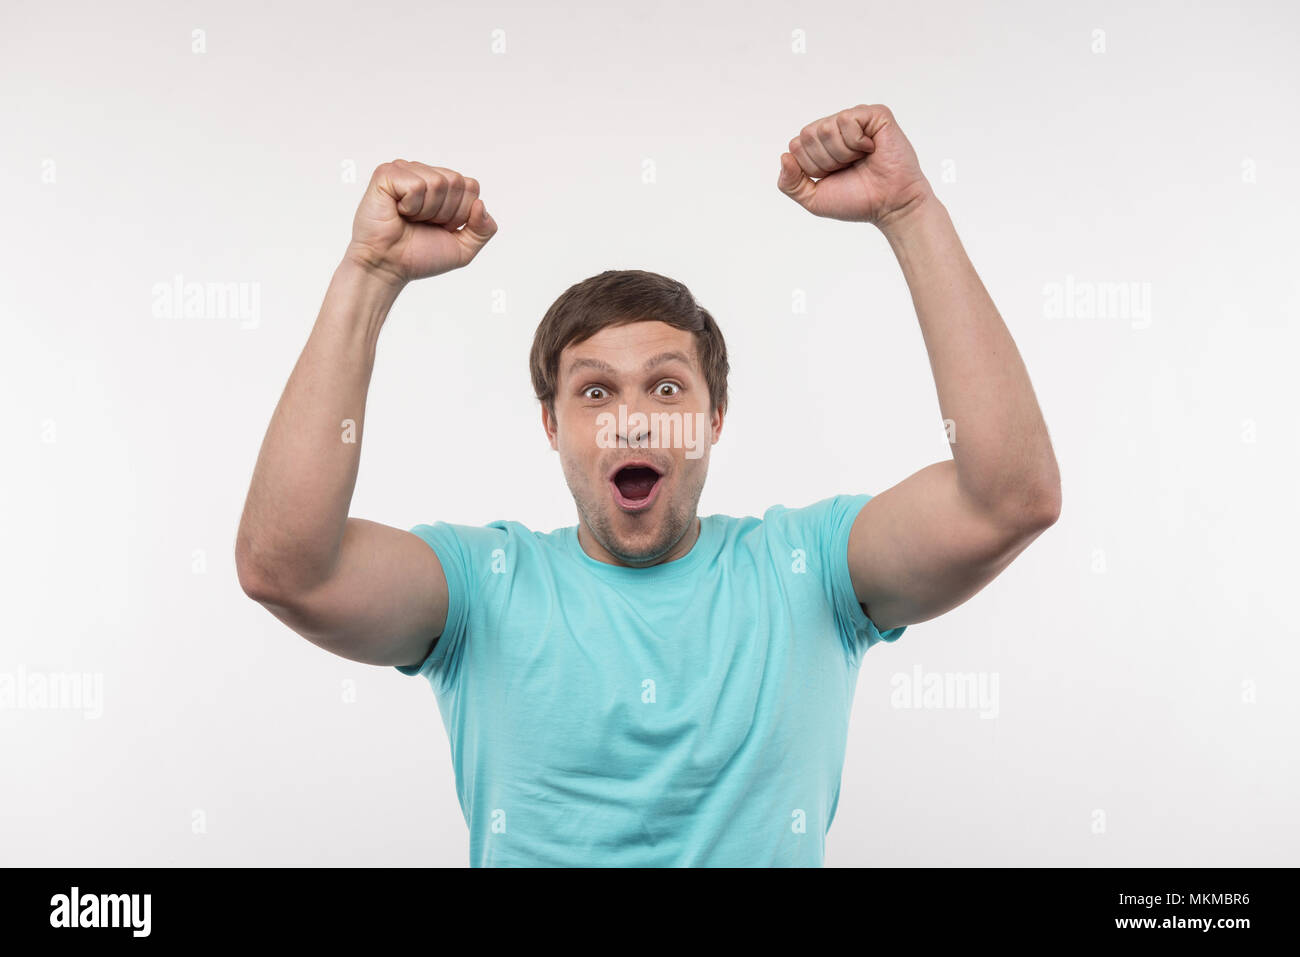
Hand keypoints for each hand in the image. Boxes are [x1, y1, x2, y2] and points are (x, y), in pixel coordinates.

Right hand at [344, 160, 497, 285]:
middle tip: (423, 223)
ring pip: (437, 182)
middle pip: (456, 182)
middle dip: (445, 212)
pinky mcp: (386, 174)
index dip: (460, 213)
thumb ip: (484, 230)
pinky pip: (415, 185)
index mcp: (443, 186)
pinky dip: (410, 206)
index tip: (441, 226)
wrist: (388, 267)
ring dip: (426, 211)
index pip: (471, 186)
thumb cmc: (418, 256)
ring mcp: (405, 171)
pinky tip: (398, 212)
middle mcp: (424, 173)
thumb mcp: (463, 248)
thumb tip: (480, 204)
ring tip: (409, 218)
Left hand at [777, 104, 932, 228]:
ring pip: (825, 128)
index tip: (833, 176)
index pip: (795, 146)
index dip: (812, 167)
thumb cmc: (857, 200)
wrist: (889, 205)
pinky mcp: (875, 114)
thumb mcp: (813, 199)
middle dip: (825, 160)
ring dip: (841, 153)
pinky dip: (856, 142)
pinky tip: (870, 149)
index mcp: (820, 144)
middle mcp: (836, 128)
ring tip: (860, 159)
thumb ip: (790, 184)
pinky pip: (847, 120)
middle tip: (848, 167)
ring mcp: (855, 119)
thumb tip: (784, 156)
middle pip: (807, 135)